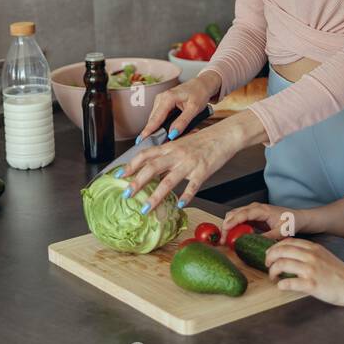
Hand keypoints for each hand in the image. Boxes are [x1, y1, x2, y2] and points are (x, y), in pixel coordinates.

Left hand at [119, 116, 243, 209]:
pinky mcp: (203, 171)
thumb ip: (167, 156)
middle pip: (151, 168)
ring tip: (146, 208)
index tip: (119, 176)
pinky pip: (192, 186)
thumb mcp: (181, 144)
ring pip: (168, 181)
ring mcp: (189, 163)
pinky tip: (179, 206)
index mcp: (169, 147)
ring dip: (155, 196)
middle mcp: (176, 154)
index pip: (145, 155)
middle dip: (136, 182)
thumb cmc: (203, 140)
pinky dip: (185, 197)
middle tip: (126, 194)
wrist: (225, 135)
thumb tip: (152, 170)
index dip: (130, 165)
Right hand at [135, 71, 222, 142]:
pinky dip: (160, 124)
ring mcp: (160, 99)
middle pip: (153, 119)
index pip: (156, 118)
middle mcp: (161, 97)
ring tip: (161, 139)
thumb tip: (172, 134)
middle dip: (153, 132)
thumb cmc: (199, 94)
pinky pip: (158, 116)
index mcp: (168, 97)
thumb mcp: (194, 109)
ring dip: (157, 128)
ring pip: (155, 118)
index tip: (141, 140)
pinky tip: (165, 130)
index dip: (148, 130)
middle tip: (154, 144)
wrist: (202, 84)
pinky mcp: (162, 103)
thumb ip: (183, 122)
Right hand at [220, 203, 301, 243]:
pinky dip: (233, 227)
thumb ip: (270, 236)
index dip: (233, 221)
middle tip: (224, 239)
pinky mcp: (253, 216)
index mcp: (262, 210)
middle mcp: (255, 208)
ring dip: (228, 226)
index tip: (225, 229)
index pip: (243, 214)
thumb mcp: (282, 232)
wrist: (297, 218)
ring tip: (226, 240)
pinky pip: (239, 220)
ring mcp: (253, 211)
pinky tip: (232, 236)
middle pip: (234, 213)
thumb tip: (257, 243)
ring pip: (234, 215)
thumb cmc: (291, 221)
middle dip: (226, 226)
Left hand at [265, 239, 343, 305]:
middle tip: (268, 265)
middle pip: (281, 251)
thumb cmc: (338, 273)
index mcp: (313, 248)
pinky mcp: (312, 285)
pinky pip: (289, 283)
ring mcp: (311, 270)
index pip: (287, 242)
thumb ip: (309, 252)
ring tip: (273, 276)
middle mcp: (311, 256)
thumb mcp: (323, 255)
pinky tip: (281, 286)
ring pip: (282, 264)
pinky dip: (281, 284)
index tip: (271, 255)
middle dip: (270, 257)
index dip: (274, 247)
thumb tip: (291, 253)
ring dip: (273, 271)